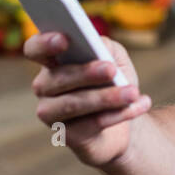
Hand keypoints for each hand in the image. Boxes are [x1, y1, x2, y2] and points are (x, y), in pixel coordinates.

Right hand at [23, 31, 150, 166]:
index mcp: (52, 62)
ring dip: (107, 97)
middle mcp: (45, 87)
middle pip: (58, 78)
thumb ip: (105, 47)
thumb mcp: (115, 59)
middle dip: (86, 73)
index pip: (35, 49)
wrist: (124, 117)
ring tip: (133, 92)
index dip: (45, 43)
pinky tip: (139, 105)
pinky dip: (119, 114)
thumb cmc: (114, 81)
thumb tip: (99, 45)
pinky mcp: (68, 136)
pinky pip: (92, 123)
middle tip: (111, 69)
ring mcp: (52, 114)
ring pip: (74, 104)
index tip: (64, 39)